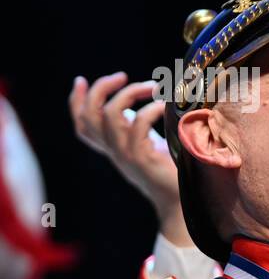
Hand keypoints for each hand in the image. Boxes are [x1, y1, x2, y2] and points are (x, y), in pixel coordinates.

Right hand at [69, 74, 181, 228]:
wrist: (181, 202)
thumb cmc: (172, 169)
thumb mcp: (149, 144)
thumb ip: (137, 126)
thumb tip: (141, 96)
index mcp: (112, 148)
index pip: (82, 124)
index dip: (76, 101)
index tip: (81, 80)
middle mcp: (113, 151)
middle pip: (89, 115)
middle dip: (100, 89)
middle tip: (122, 76)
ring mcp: (124, 155)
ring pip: (110, 114)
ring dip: (130, 93)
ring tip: (153, 86)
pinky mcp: (141, 158)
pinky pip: (138, 126)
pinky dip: (150, 109)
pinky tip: (165, 105)